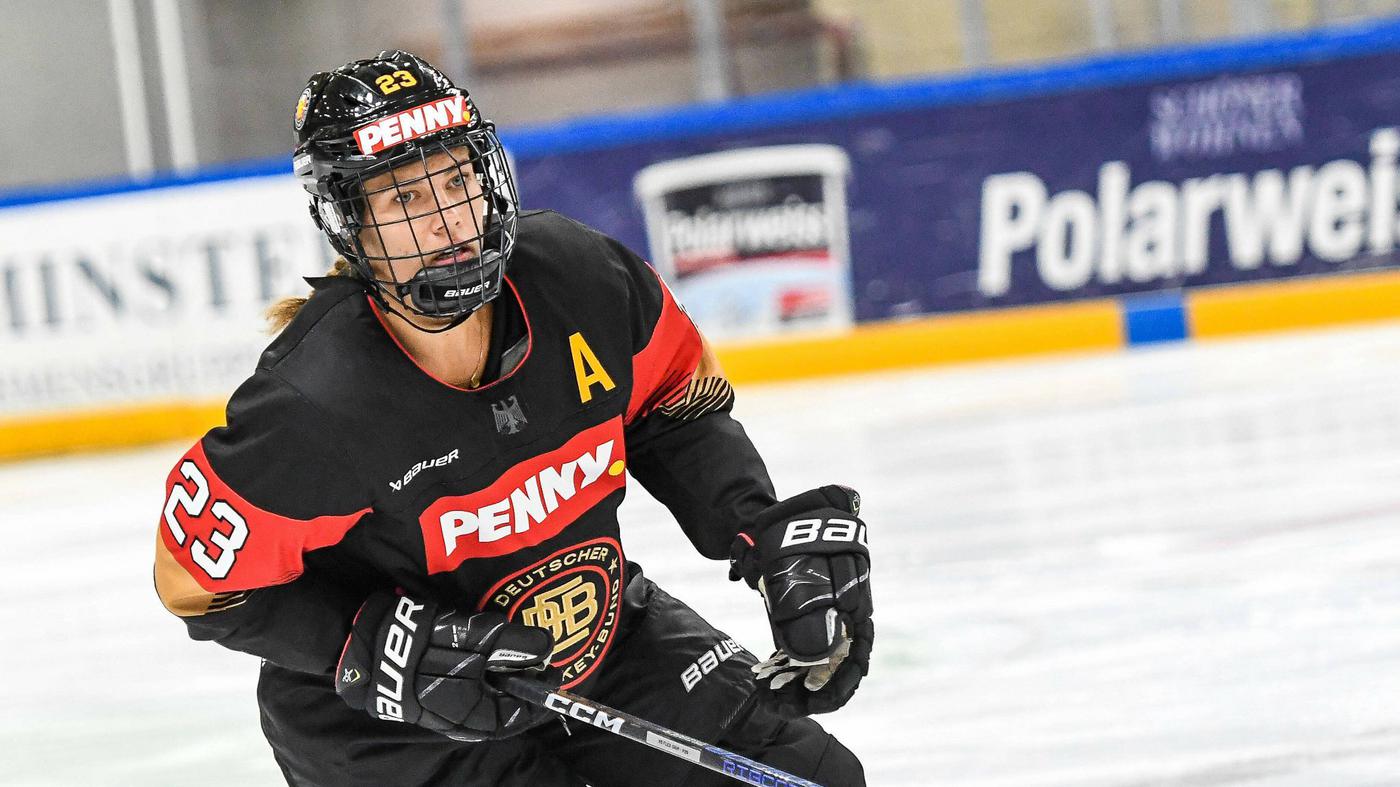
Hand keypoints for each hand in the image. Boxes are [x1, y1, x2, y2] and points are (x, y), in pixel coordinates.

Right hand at [335, 590, 557, 740]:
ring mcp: (440, 713)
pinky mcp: (427, 700)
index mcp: (471, 715)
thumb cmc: (420, 642)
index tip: (554, 674)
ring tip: (511, 656)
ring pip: (482, 702)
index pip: (517, 716)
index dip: (538, 696)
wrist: (364, 645)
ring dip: (498, 680)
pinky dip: (478, 679)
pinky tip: (480, 658)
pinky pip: (463, 695)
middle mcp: (457, 722)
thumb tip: (547, 646)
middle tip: (535, 662)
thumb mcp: (473, 635)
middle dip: (520, 686)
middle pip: (500, 709)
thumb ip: (512, 642)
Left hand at [729, 485, 872, 714]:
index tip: (805, 702)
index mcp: (856, 605)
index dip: (833, 687)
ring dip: (801, 685)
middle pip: (842, 667)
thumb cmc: (787, 543)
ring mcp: (831, 617)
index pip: (855, 660)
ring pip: (824, 664)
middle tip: (779, 705)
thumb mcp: (795, 576)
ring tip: (771, 698)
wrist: (774, 520)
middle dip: (815, 693)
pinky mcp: (812, 618)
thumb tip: (818, 659)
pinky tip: (770, 682)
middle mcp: (849, 616)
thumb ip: (808, 615)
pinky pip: (809, 653)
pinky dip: (793, 671)